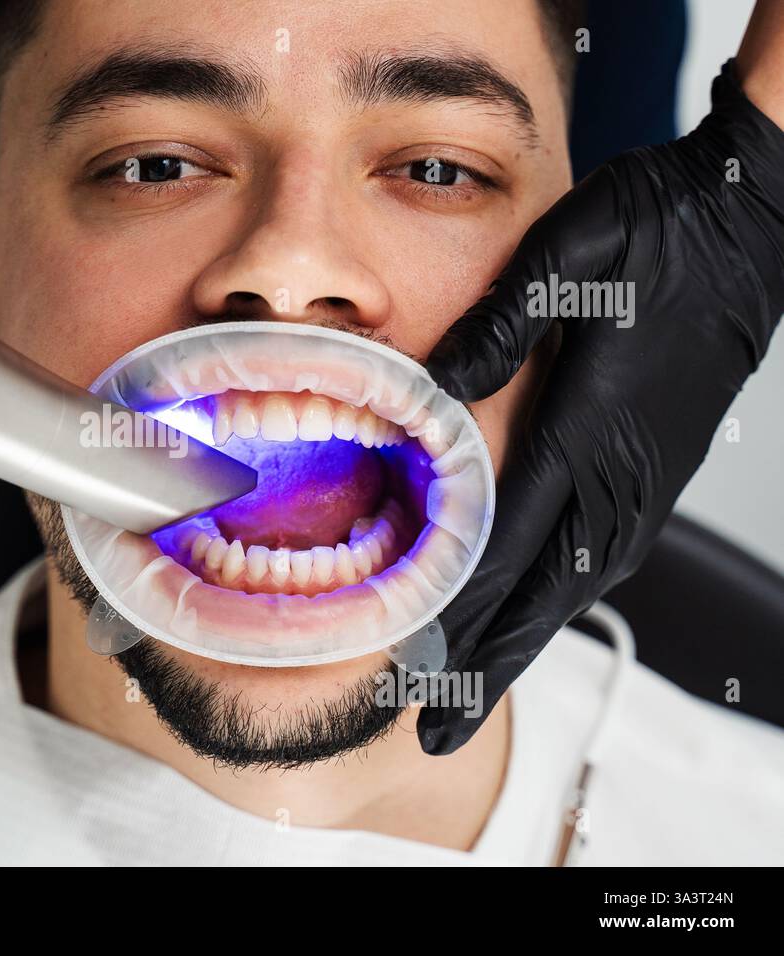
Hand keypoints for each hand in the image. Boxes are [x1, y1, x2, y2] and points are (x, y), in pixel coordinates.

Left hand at [419, 60, 783, 754]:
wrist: (753, 218)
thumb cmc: (663, 229)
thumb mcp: (566, 253)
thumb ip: (498, 330)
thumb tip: (429, 396)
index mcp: (589, 430)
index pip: (508, 546)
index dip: (456, 619)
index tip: (412, 674)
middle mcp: (622, 475)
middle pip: (543, 598)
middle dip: (484, 670)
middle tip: (436, 732)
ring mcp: (647, 479)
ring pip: (575, 587)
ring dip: (519, 645)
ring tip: (469, 693)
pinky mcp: (658, 470)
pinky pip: (601, 557)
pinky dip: (556, 600)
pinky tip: (529, 614)